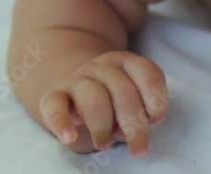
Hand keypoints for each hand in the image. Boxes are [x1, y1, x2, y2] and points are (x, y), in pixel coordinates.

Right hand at [38, 51, 168, 156]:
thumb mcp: (135, 99)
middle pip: (124, 93)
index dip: (156, 101)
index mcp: (127, 62)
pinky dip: (62, 123)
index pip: (148, 75)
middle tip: (139, 149)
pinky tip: (69, 138)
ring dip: (103, 128)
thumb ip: (141, 108)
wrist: (76, 90)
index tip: (154, 121)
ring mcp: (77, 78)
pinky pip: (55, 106)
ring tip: (105, 145)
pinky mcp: (54, 95)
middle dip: (135, 126)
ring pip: (94, 100)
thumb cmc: (114, 100)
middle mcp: (103, 66)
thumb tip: (132, 129)